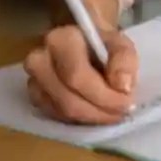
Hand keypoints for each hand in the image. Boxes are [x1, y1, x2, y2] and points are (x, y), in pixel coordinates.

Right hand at [23, 25, 137, 123]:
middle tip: (121, 113)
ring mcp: (33, 81)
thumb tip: (122, 87)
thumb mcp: (120, 44)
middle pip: (67, 99)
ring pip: (61, 111)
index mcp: (60, 40)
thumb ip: (124, 61)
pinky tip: (95, 113)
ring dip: (90, 118)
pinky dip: (79, 119)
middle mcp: (39, 60)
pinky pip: (56, 116)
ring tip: (111, 114)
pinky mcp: (35, 97)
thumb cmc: (103, 43)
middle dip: (98, 111)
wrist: (84, 43)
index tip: (127, 102)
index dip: (103, 95)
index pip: (77, 76)